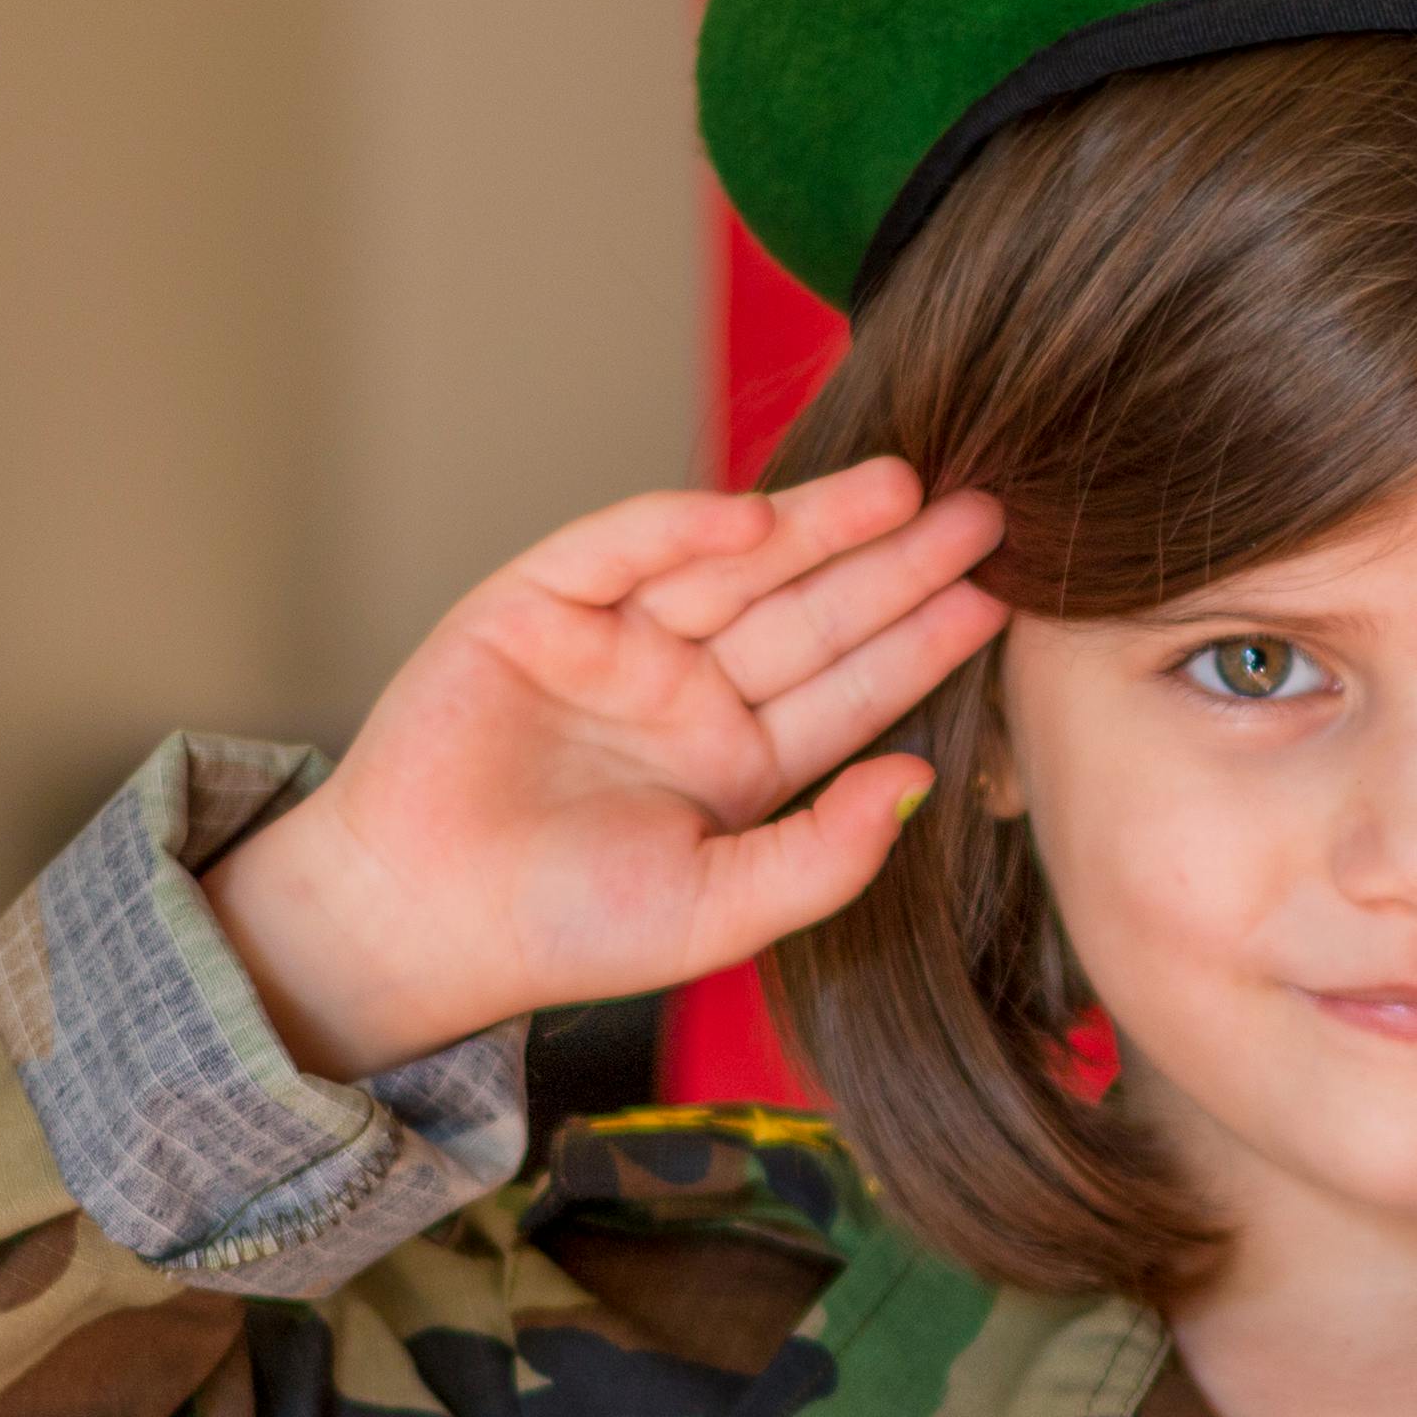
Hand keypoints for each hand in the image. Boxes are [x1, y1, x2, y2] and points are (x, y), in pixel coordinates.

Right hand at [202, 462, 1006, 1078]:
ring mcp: (616, 642)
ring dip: (814, 524)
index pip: (850, 688)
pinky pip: (620, 550)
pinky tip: (756, 514)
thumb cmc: (565, 930)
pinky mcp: (536, 605)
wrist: (417, 925)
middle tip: (983, 511)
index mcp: (740, 760)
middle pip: (810, 610)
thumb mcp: (721, 908)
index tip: (999, 598)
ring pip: (733, 566)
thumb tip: (921, 781)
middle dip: (893, 562)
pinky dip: (680, 527)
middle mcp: (688, 689)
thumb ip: (825, 853)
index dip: (921, 642)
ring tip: (904, 487)